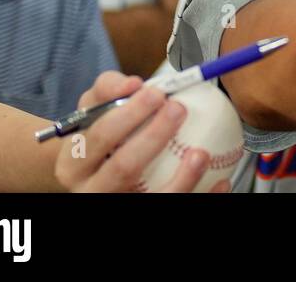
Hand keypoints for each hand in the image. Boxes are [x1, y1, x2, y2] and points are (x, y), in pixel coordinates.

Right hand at [54, 72, 229, 192]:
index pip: (99, 137)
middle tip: (178, 109)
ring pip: (150, 200)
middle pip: (122, 168)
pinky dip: (202, 195)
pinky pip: (174, 207)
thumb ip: (108, 89)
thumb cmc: (97, 135)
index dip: (127, 114)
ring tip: (201, 153)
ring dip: (181, 179)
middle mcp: (92, 190)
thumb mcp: (92, 110)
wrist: (92, 174)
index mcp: (73, 163)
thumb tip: (133, 83)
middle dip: (152, 138)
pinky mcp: (139, 213)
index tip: (157, 93)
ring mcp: (119, 204)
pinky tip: (222, 181)